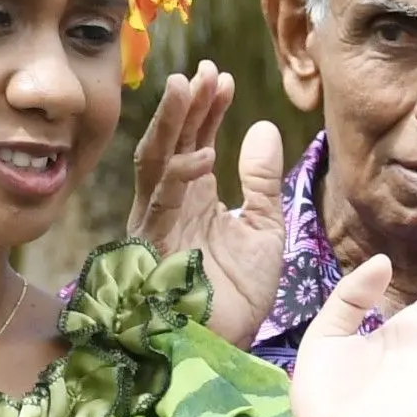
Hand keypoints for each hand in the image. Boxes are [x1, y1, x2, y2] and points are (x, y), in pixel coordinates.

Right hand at [128, 63, 287, 345]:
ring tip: (187, 86)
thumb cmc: (238, 295)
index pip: (195, 140)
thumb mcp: (263, 228)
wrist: (225, 345)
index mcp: (192, 198)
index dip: (207, 109)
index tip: (224, 78)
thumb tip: (262, 127)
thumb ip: (260, 180)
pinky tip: (201, 154)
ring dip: (171, 124)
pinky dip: (179, 177)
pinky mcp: (152, 248)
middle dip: (185, 105)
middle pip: (171, 142)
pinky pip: (161, 203)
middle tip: (204, 70)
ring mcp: (156, 224)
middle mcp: (168, 205)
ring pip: (156, 162)